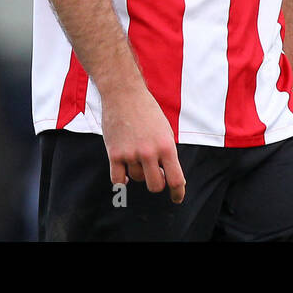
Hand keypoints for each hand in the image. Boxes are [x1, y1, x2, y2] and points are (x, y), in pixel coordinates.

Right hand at [100, 83, 185, 203]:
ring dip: (138, 173)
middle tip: (156, 175)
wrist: (124, 94)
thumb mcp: (165, 130)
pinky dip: (122, 180)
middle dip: (157, 183)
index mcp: (166, 146)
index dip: (178, 193)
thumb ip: (167, 153)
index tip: (177, 198)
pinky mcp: (114, 153)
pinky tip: (126, 175)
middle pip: (155, 186)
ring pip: (137, 179)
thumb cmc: (147, 111)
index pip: (176, 180)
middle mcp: (149, 152)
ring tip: (138, 155)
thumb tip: (167, 176)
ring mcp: (131, 154)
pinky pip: (118, 180)